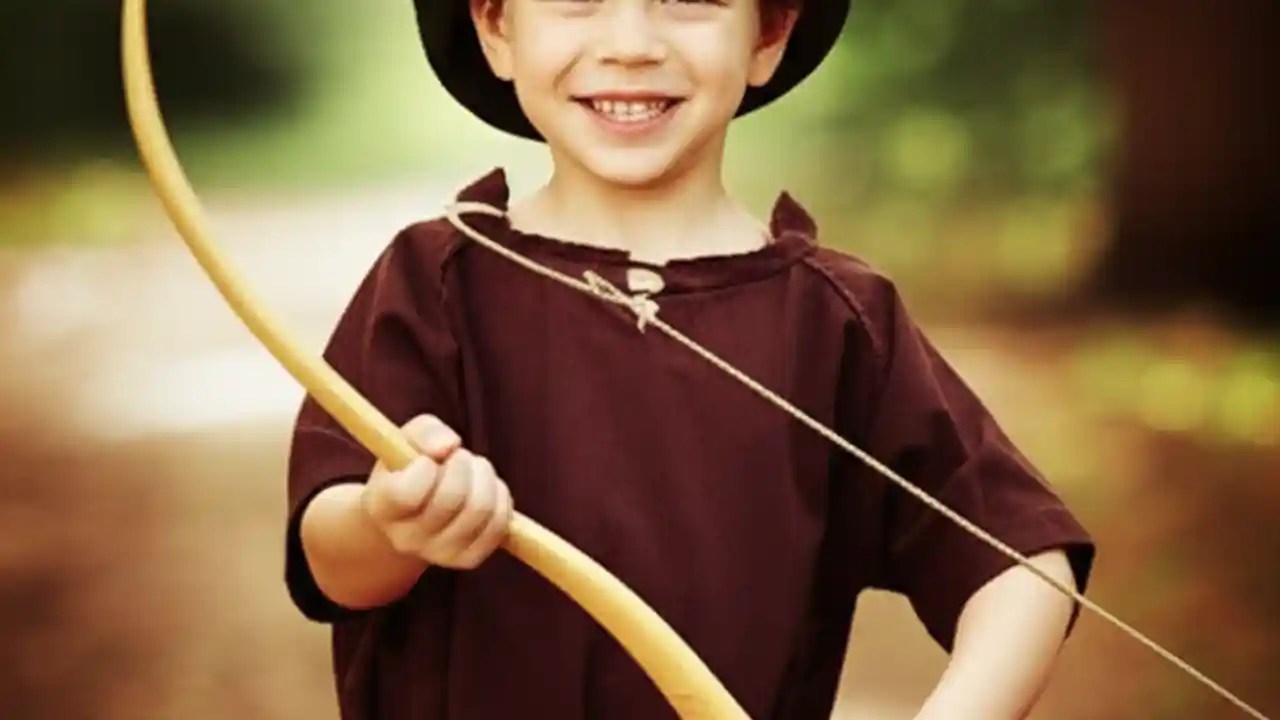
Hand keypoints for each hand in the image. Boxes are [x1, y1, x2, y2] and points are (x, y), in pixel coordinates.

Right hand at [361, 414, 514, 569]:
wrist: (413, 513)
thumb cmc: (409, 468)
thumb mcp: (407, 440)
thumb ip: (425, 432)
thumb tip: (449, 445)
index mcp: (381, 508)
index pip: (407, 494)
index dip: (426, 468)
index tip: (428, 459)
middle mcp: (406, 538)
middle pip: (451, 499)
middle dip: (463, 464)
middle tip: (459, 455)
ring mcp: (437, 554)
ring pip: (479, 509)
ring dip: (485, 476)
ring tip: (473, 468)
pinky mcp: (467, 560)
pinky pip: (498, 526)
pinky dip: (500, 498)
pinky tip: (486, 488)